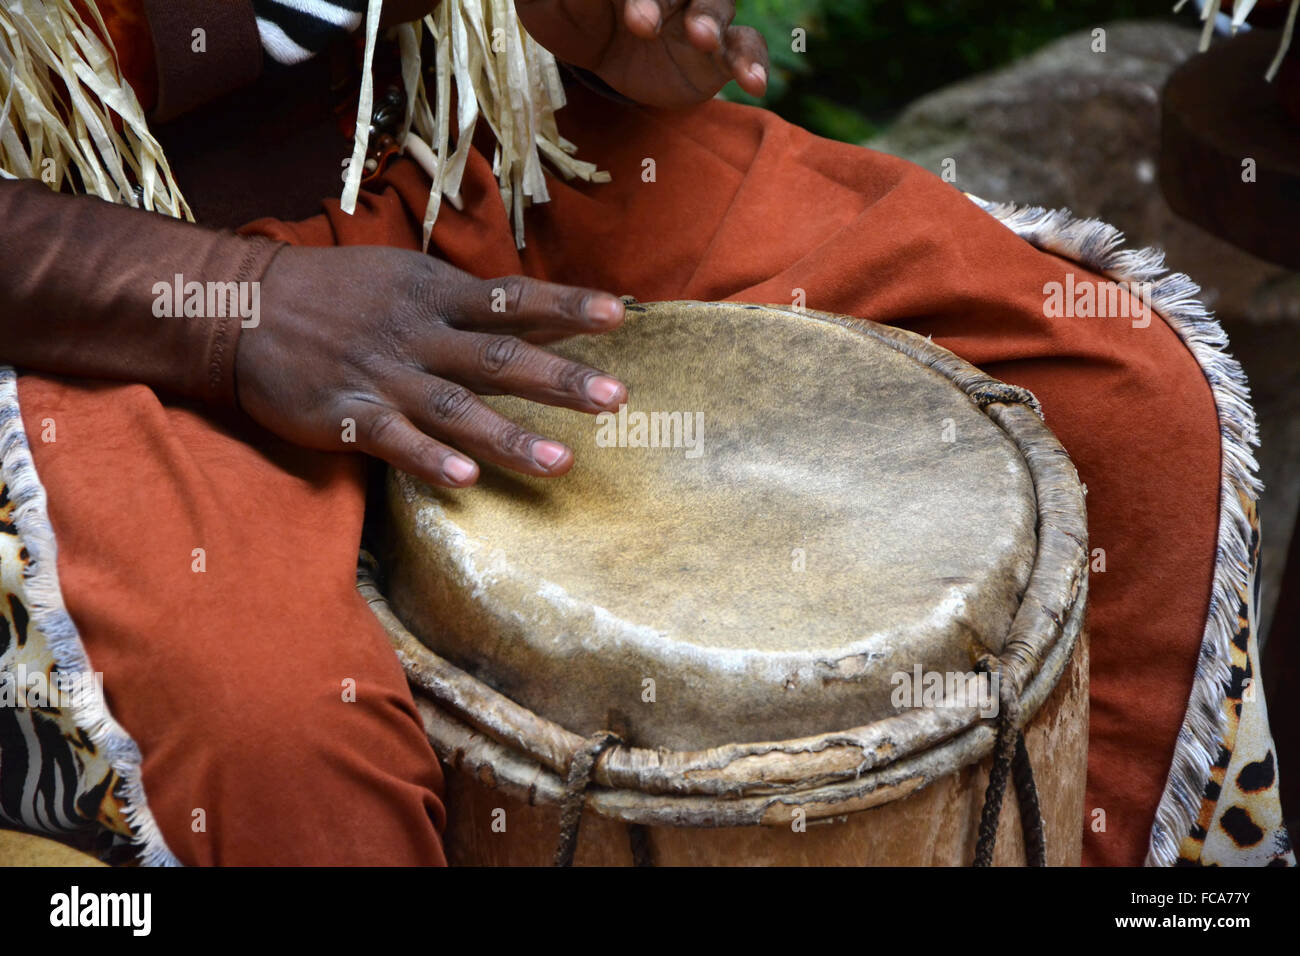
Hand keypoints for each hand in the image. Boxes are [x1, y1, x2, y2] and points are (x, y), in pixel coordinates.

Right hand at [237, 246, 627, 487]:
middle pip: (497, 357)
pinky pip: (392, 440)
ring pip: (454, 407)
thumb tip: (555, 317)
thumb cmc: (339, 294)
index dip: (565, 307)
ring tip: (562, 463)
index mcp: (435, 295)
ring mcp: (381, 376)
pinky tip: (466, 481)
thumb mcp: (410, 280)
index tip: (621, 315)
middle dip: (558, 380)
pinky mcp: (345, 415)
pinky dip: (429, 459)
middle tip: (616, 398)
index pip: (512, 298)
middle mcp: (416, 335)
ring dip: (509, 435)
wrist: (240, 306)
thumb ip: (480, 305)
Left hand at [516, 0, 769, 108]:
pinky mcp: (718, 54)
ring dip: (712, 22)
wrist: (591, 50)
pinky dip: (752, 62)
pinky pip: (747, 48)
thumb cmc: (569, 11)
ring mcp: (701, 15)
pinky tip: (754, 84)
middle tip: (641, 26)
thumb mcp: (554, 2)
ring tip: (705, 40)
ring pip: (719, 9)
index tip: (627, 16)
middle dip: (662, 3)